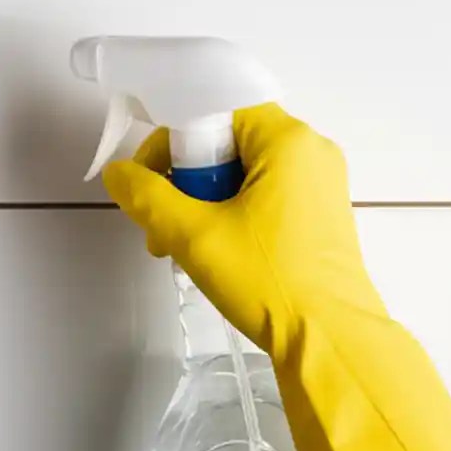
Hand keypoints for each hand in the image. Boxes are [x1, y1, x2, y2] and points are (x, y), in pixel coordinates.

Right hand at [104, 103, 381, 355]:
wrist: (331, 342)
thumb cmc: (268, 279)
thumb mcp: (194, 235)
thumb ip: (147, 197)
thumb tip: (118, 174)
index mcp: (289, 140)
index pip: (216, 109)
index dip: (173, 139)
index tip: (150, 181)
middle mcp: (312, 151)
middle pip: (228, 142)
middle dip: (184, 181)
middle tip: (161, 226)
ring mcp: (322, 185)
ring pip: (243, 173)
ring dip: (203, 203)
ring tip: (179, 248)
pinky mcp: (322, 216)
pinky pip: (265, 196)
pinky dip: (232, 215)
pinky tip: (213, 253)